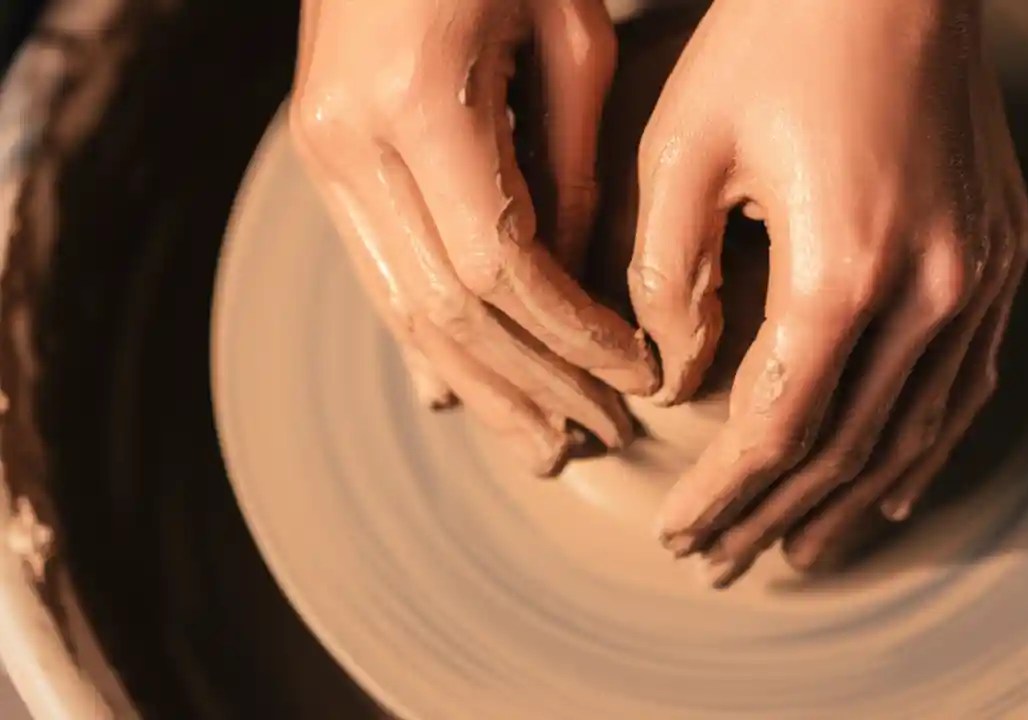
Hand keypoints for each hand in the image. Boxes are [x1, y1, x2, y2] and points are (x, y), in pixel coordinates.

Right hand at [290, 0, 657, 473]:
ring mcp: (321, 155)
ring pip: (403, 311)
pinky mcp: (322, 159)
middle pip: (446, 312)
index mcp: (416, 104)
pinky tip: (469, 393)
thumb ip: (570, 167)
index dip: (574, 336)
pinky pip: (378, 276)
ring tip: (544, 445)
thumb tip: (578, 283)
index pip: (500, 269)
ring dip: (482, 386)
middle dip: (533, 385)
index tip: (638, 376)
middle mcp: (349, 144)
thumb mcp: (570, 36)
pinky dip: (431, 341)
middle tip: (599, 439)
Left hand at [629, 0, 1027, 584]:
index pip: (775, 427)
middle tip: (721, 565)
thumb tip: (677, 383)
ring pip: (914, 432)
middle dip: (772, 516)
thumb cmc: (772, 40)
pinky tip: (893, 490)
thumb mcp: (683, 147)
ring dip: (850, 503)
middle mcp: (932, 288)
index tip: (676, 535)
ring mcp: (983, 274)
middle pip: (845, 449)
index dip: (720, 493)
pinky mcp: (1001, 253)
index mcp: (843, 267)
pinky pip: (967, 382)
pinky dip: (924, 446)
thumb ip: (669, 280)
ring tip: (798, 554)